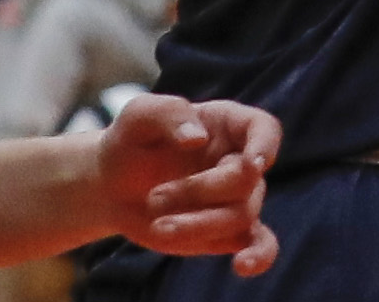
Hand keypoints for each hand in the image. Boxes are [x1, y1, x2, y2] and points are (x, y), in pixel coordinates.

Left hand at [91, 93, 278, 276]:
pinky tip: (243, 266)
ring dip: (197, 224)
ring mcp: (236, 198)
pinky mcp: (226, 232)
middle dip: (199, 191)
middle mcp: (241, 160)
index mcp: (229, 125)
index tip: (252, 163)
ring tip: (158, 226)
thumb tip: (197, 138)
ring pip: (240, 216)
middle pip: (246, 181)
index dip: (265, 145)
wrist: (113, 185)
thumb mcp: (138, 115)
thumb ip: (168, 113)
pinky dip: (258, 256)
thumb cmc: (130, 142)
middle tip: (154, 196)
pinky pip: (258, 244)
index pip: (264, 128)